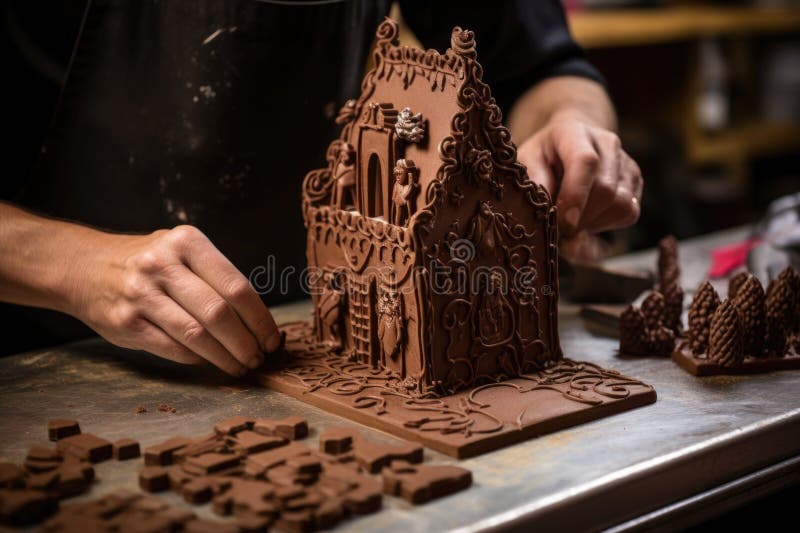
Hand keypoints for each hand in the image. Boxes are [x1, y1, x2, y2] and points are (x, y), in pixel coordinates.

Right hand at [67, 225, 281, 375]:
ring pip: (197, 335)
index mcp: (187, 242)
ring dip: (225, 357)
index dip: (260, 319)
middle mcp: (162, 265)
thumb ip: (216, 277)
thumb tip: (258, 321)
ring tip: (241, 366)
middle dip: (246, 342)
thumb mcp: (182, 251)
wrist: (85, 266)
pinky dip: (197, 359)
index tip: (273, 339)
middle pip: (219, 313)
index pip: (236, 287)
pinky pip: (173, 348)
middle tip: (259, 358)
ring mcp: (141, 294)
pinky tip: (210, 361)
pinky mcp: (125, 323)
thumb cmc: (149, 263)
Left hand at [517, 109, 642, 238]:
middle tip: (561, 230)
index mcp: (575, 132)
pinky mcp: (635, 180)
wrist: (566, 143)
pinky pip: (629, 213)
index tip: (565, 224)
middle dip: (583, 219)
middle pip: (606, 190)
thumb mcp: (527, 164)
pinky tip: (588, 218)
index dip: (576, 195)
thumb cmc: (543, 156)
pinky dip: (607, 225)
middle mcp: (607, 143)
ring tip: (574, 222)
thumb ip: (536, 185)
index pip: (585, 162)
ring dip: (595, 224)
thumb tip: (551, 215)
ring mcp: (626, 161)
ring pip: (622, 205)